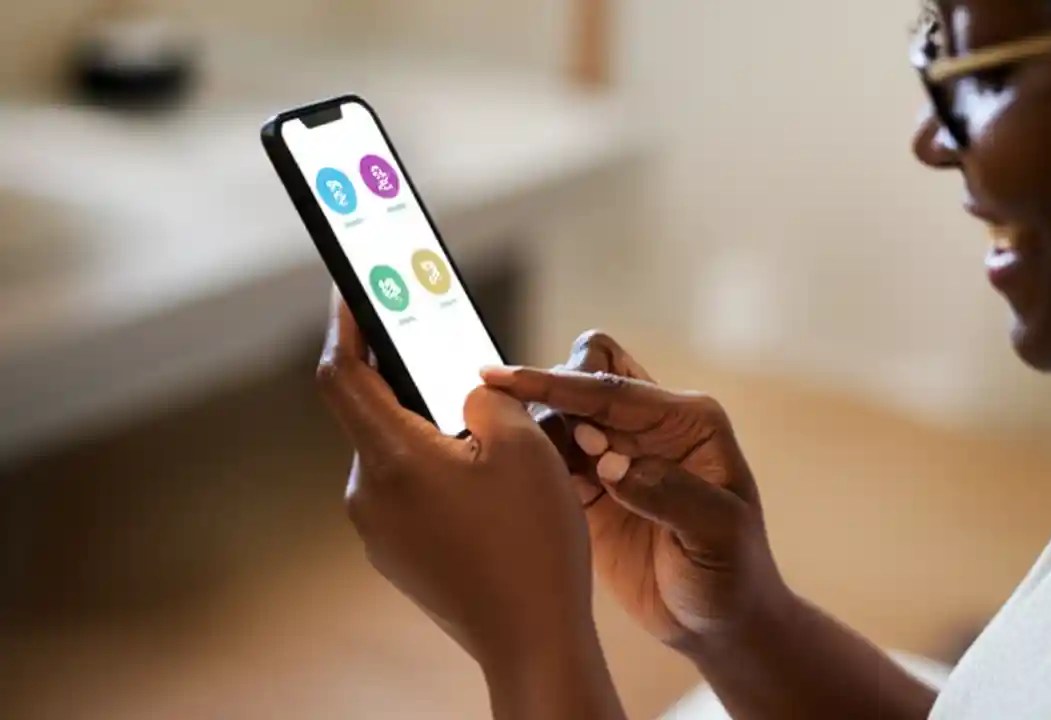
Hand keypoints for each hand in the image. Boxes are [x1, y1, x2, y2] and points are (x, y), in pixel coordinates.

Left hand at [315, 295, 595, 672]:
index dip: (343, 322)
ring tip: (482, 420)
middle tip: (442, 344)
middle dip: (407, 375)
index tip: (351, 287)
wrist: (533, 640)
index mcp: (392, 459)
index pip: (341, 372)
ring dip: (429, 426)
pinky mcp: (398, 555)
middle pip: (372, 412)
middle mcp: (369, 495)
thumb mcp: (523, 448)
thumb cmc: (532, 542)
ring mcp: (380, 531)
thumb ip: (485, 398)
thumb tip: (462, 388)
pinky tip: (484, 476)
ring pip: (395, 452)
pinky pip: (407, 491)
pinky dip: (435, 466)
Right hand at [482, 332, 789, 654]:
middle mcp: (650, 429)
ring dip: (534, 430)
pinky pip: (550, 460)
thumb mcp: (717, 533)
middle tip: (524, 436)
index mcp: (686, 422)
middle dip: (546, 393)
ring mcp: (616, 457)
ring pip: (560, 417)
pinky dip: (530, 461)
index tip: (503, 378)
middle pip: (583, 379)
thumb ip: (669, 494)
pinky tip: (513, 478)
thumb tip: (609, 465)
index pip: (612, 389)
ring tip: (510, 460)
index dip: (557, 383)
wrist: (720, 623)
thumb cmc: (734, 574)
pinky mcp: (591, 491)